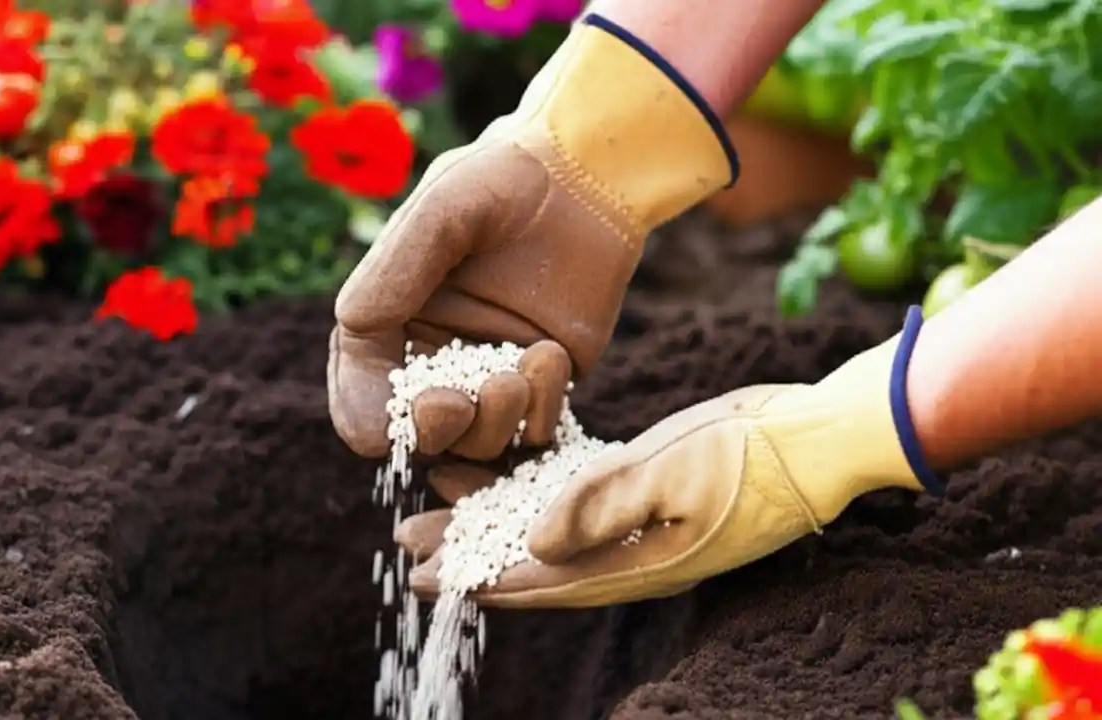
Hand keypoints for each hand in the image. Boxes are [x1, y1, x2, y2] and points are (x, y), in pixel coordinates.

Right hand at [328, 15, 735, 458]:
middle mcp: (435, 362)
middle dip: (435, 431)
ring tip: (517, 370)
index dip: (368, 422)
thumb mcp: (443, 208)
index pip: (362, 396)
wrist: (587, 175)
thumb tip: (351, 324)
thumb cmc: (502, 180)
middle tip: (456, 402)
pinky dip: (541, 410)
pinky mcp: (545, 384)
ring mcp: (491, 377)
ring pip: (482, 443)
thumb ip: (398, 265)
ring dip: (494, 422)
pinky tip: (550, 356)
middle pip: (422, 435)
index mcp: (390, 326)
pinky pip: (537, 429)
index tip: (385, 431)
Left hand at [396, 318, 940, 608]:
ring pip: (546, 528)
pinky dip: (532, 488)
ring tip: (437, 504)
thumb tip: (534, 543)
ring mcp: (638, 523)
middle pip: (529, 560)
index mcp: (633, 565)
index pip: (537, 582)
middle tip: (405, 542)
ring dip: (491, 518)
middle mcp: (629, 553)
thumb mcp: (674, 474)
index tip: (418, 574)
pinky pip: (575, 497)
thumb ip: (602, 507)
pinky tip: (502, 469)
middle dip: (467, 551)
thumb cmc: (753, 456)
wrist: (815, 436)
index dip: (473, 578)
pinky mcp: (645, 487)